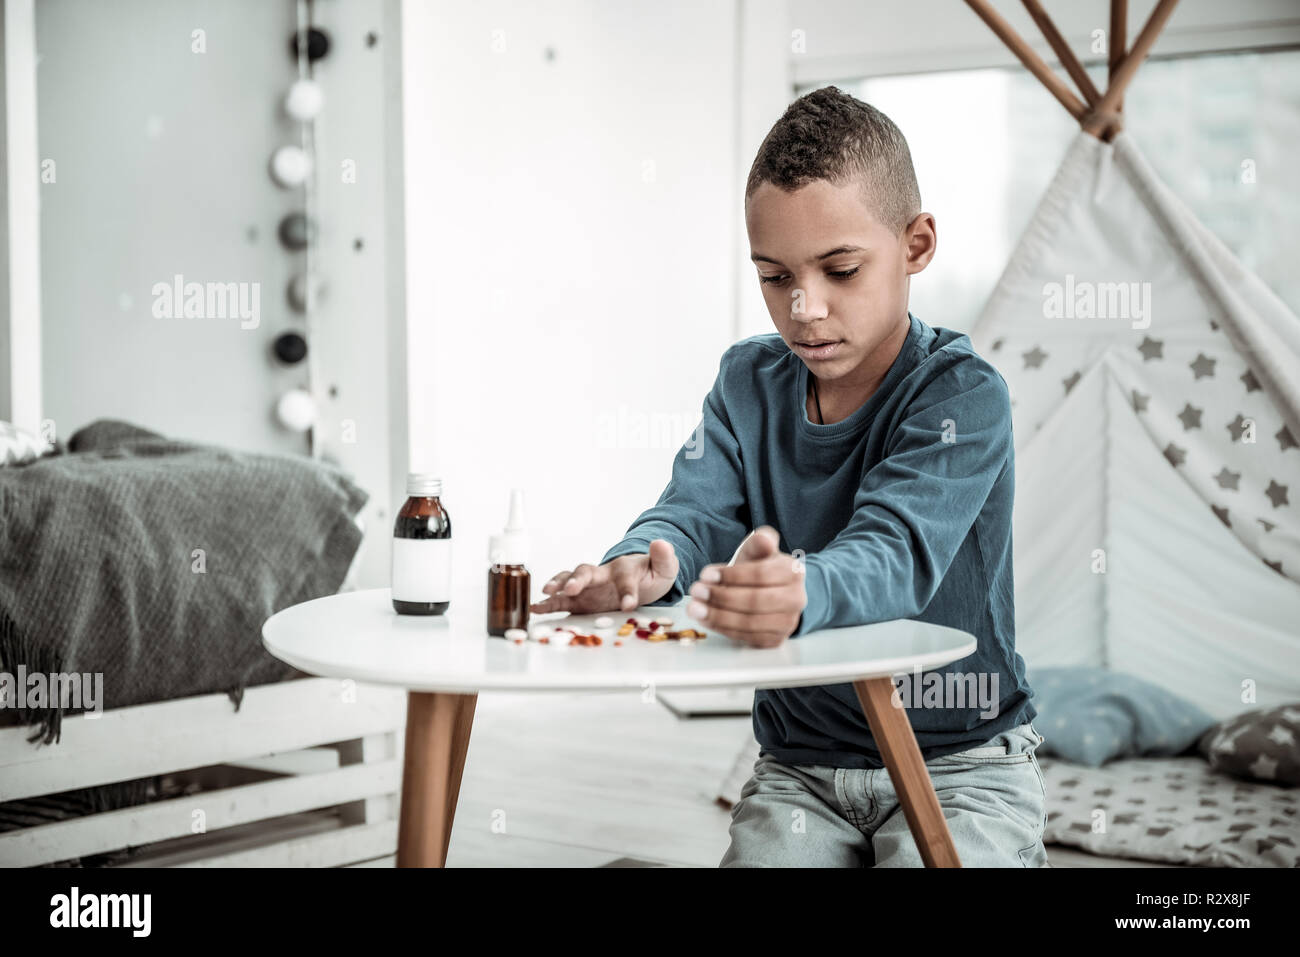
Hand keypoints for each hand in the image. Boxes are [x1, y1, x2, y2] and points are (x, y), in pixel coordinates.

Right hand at [530, 539, 678, 614]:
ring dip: (557, 585)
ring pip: (568, 581)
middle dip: (577, 579)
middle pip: (586, 572)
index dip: (627, 590)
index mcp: (624, 570)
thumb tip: (661, 542)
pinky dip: (548, 603)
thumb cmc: (650, 574)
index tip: (629, 604)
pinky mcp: (580, 600)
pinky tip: (534, 608)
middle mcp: (602, 576)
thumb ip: (664, 558)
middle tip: (571, 589)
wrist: (640, 581)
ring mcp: (588, 587)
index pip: (624, 578)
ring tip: (545, 593)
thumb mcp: (664, 568)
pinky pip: (561, 600)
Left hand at [686, 526, 805, 647]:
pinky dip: (722, 629)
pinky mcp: (774, 640)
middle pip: (755, 601)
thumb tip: (763, 539)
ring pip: (749, 622)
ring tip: (694, 607)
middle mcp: (796, 599)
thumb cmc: (760, 569)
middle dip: (721, 597)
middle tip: (696, 591)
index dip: (731, 575)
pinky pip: (746, 637)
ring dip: (717, 615)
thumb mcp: (758, 551)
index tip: (705, 574)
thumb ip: (759, 542)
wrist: (773, 593)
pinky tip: (705, 619)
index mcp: (793, 572)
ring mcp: (787, 623)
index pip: (760, 575)